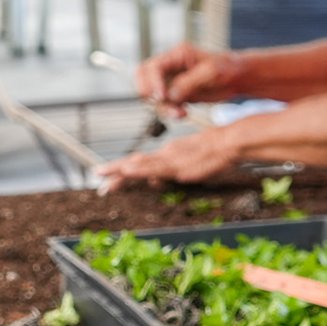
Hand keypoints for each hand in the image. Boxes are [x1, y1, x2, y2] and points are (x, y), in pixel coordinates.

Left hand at [94, 128, 241, 189]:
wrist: (229, 143)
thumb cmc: (215, 154)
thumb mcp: (190, 167)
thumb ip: (171, 172)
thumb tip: (152, 182)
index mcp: (167, 156)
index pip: (140, 163)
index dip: (122, 169)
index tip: (106, 176)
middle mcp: (165, 156)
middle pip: (135, 164)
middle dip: (115, 171)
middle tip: (97, 177)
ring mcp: (171, 160)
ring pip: (141, 165)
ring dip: (120, 171)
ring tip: (103, 175)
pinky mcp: (178, 165)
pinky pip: (156, 167)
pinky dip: (141, 169)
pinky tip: (128, 170)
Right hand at [137, 43, 242, 113]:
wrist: (237, 79)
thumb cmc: (227, 68)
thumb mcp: (210, 72)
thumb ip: (189, 82)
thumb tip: (170, 95)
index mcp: (177, 55)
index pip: (153, 67)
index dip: (153, 82)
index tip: (162, 96)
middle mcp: (170, 67)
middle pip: (145, 79)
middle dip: (151, 94)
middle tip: (164, 103)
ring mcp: (172, 82)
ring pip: (154, 96)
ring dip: (164, 107)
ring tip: (181, 113)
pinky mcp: (178, 95)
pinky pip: (166, 105)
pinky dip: (171, 112)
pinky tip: (183, 113)